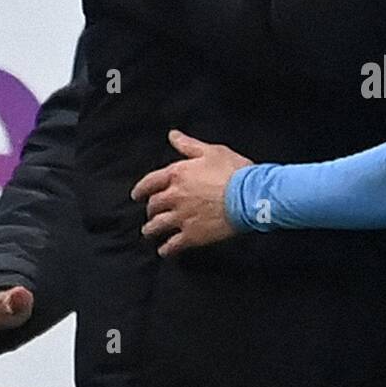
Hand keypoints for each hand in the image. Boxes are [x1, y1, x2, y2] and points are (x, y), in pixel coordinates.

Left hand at [132, 130, 251, 257]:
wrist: (249, 196)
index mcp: (177, 175)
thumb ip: (188, 145)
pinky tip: (164, 251)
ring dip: (151, 230)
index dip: (141, 189)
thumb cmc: (234, 171)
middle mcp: (174, 197)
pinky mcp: (192, 235)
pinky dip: (166, 249)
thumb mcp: (211, 151)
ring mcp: (181, 218)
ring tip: (149, 233)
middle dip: (150, 210)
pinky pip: (173, 245)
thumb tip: (173, 136)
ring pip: (157, 226)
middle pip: (153, 206)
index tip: (136, 195)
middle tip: (150, 213)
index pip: (150, 182)